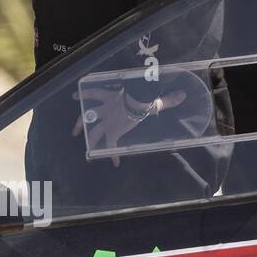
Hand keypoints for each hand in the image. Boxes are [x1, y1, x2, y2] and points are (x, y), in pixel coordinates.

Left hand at [72, 86, 187, 162]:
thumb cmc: (142, 97)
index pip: (94, 94)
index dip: (84, 94)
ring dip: (87, 139)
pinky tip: (116, 163)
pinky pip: (110, 144)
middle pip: (87, 116)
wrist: (136, 101)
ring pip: (92, 130)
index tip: (75, 95)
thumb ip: (164, 99)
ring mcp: (106, 120)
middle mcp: (104, 109)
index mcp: (109, 97)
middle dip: (80, 124)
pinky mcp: (113, 130)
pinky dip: (112, 154)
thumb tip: (182, 95)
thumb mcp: (151, 98)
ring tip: (85, 150)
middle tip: (75, 132)